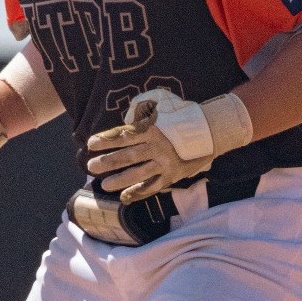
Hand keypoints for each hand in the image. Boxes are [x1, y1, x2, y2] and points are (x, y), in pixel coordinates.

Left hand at [85, 98, 212, 203]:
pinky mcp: (172, 175)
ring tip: (104, 184)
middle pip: (127, 156)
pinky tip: (124, 197)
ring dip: (119, 180)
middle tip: (91, 167)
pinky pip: (152, 186)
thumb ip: (142, 110)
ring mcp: (165, 163)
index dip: (106, 140)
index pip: (123, 135)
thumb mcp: (162, 103)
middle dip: (107, 162)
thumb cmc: (182, 114)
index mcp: (152, 128)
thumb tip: (125, 120)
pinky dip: (138, 193)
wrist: (211, 130)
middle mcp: (157, 147)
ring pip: (138, 174)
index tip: (91, 144)